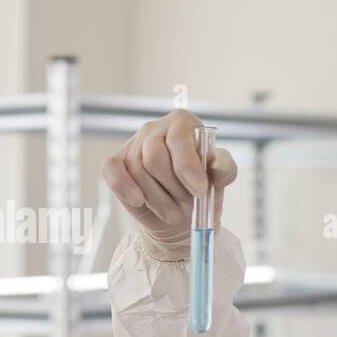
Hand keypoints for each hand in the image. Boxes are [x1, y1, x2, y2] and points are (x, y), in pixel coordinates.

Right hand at [101, 110, 237, 252]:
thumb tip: (217, 164)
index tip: (200, 191)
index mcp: (183, 123)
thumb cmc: (202, 190)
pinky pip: (112, 171)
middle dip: (173, 189)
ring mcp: (133, 144)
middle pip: (155, 159)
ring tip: (174, 210)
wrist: (182, 214)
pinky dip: (124, 188)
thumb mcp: (220, 180)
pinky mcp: (116, 162)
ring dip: (158, 199)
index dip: (188, 168)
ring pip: (138, 172)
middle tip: (187, 206)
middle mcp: (155, 128)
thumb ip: (224, 168)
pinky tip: (138, 200)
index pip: (179, 141)